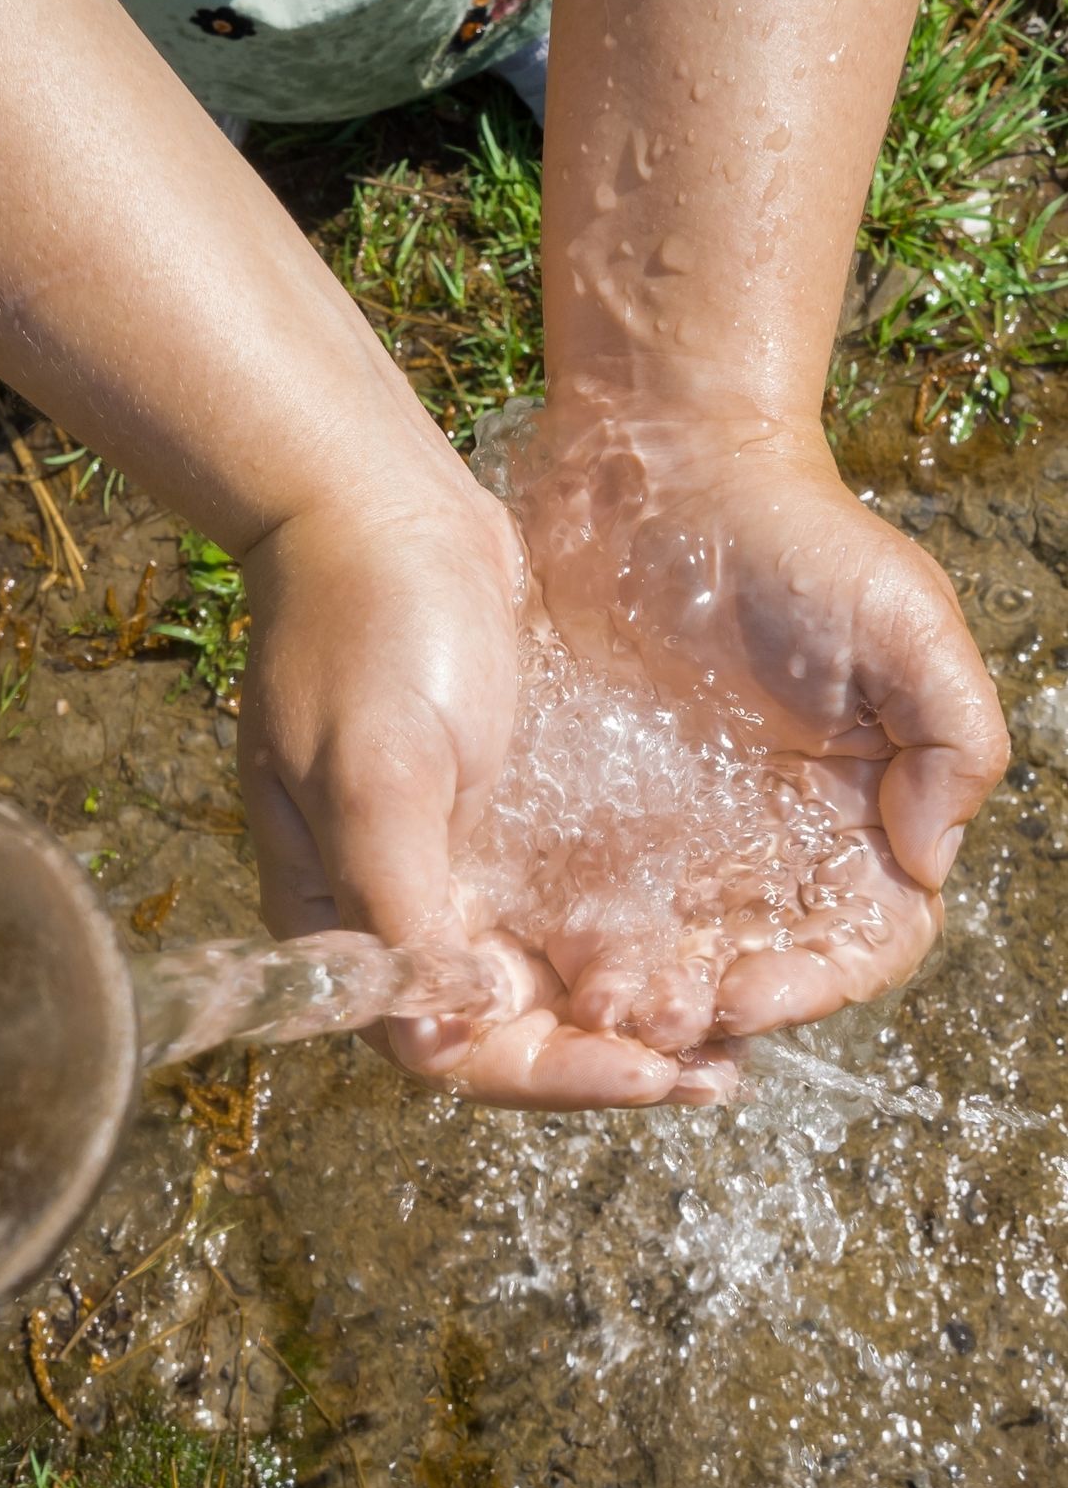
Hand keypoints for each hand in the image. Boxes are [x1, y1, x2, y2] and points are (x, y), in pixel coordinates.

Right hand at [237, 441, 736, 1108]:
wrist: (383, 507)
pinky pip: (569, 914)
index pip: (448, 1046)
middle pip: (505, 1031)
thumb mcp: (376, 768)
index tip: (647, 1073)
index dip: (548, 1076)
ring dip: (629, 1016)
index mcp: (345, 919)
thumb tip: (438, 1023)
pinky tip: (701, 954)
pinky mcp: (504, 823)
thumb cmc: (364, 629)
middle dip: (607, 1060)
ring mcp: (454, 867)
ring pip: (546, 982)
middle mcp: (402, 910)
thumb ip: (398, 902)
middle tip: (717, 1072)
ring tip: (728, 1038)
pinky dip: (630, 944)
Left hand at [507, 394, 1008, 1045]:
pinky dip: (566, 949)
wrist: (660, 466)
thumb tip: (928, 860)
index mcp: (859, 821)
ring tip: (593, 1007)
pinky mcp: (588, 818)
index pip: (857, 944)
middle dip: (709, 1013)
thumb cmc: (796, 537)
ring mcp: (674, 840)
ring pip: (666, 959)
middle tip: (651, 1021)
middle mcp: (769, 849)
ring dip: (637, 1001)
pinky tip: (538, 960)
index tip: (749, 993)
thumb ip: (950, 736)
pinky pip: (580, 907)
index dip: (813, 987)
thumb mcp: (904, 616)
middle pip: (754, 972)